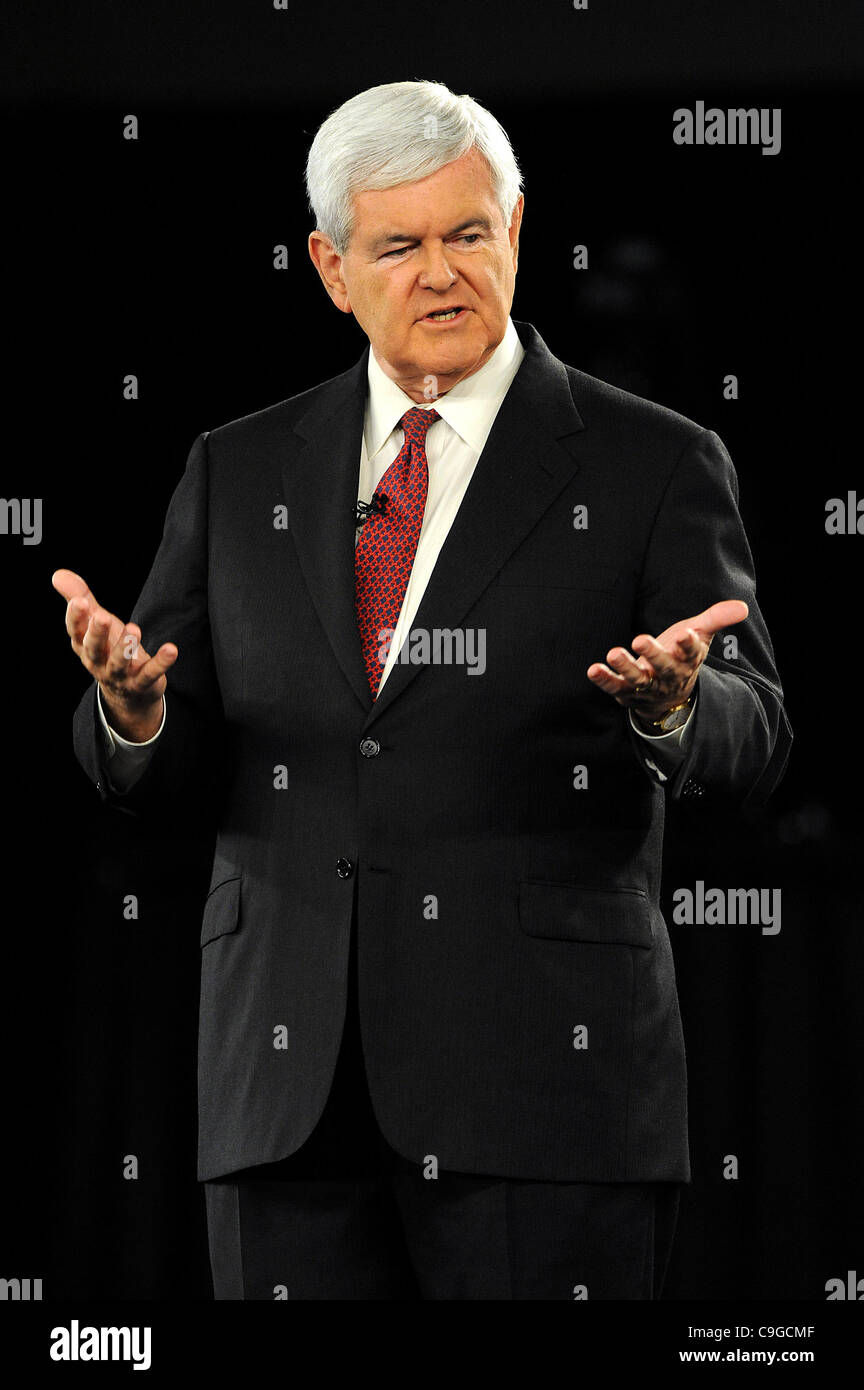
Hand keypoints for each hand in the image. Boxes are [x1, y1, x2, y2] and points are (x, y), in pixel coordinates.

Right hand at [52, 568, 176, 740]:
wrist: (127, 694)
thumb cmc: (108, 649)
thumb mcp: (95, 624)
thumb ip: (80, 598)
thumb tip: (57, 574)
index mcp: (84, 646)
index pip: (75, 632)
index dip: (75, 617)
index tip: (79, 601)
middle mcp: (98, 662)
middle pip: (93, 649)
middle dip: (97, 633)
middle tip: (102, 616)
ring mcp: (119, 675)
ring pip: (119, 663)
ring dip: (126, 647)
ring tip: (135, 628)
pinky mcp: (141, 683)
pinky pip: (150, 674)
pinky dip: (160, 663)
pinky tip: (171, 649)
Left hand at [586, 599, 748, 726]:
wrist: (668, 695)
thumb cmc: (680, 655)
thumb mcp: (699, 634)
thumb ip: (717, 618)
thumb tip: (743, 606)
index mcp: (687, 660)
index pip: (691, 652)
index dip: (689, 644)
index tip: (686, 633)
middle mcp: (668, 675)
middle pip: (663, 667)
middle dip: (653, 655)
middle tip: (640, 639)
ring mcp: (647, 686)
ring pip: (638, 679)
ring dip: (625, 667)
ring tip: (613, 652)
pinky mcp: (627, 692)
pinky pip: (615, 687)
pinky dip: (604, 679)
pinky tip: (593, 669)